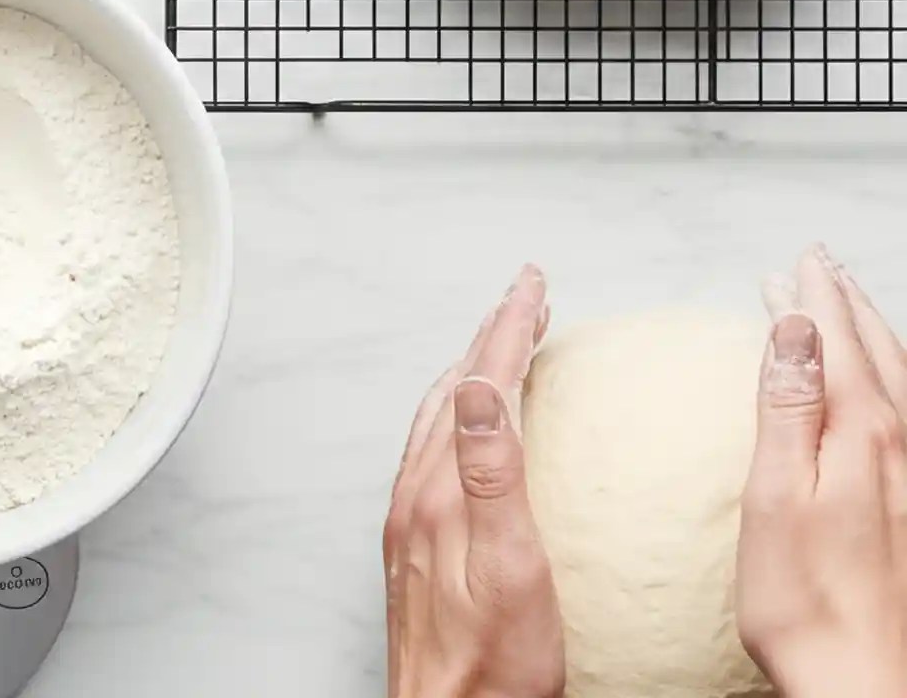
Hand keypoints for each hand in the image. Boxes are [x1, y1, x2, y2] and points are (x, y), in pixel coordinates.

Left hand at [384, 265, 562, 697]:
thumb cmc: (493, 667)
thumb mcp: (509, 569)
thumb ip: (492, 476)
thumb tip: (475, 388)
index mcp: (442, 493)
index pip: (480, 388)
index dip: (508, 329)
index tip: (533, 285)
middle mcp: (417, 497)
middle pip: (454, 392)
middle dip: (490, 336)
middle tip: (524, 296)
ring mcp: (411, 520)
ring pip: (439, 419)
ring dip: (471, 370)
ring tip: (500, 342)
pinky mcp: (416, 543)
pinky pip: (433, 452)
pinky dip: (458, 415)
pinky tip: (470, 425)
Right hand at [738, 245, 906, 697]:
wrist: (863, 677)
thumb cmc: (803, 599)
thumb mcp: (776, 496)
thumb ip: (787, 408)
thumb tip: (791, 330)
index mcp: (861, 434)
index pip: (835, 342)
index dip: (811, 299)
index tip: (793, 263)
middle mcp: (900, 443)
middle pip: (874, 350)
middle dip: (843, 302)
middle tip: (817, 264)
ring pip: (898, 377)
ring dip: (869, 331)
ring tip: (845, 303)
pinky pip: (906, 411)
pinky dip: (888, 376)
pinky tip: (881, 381)